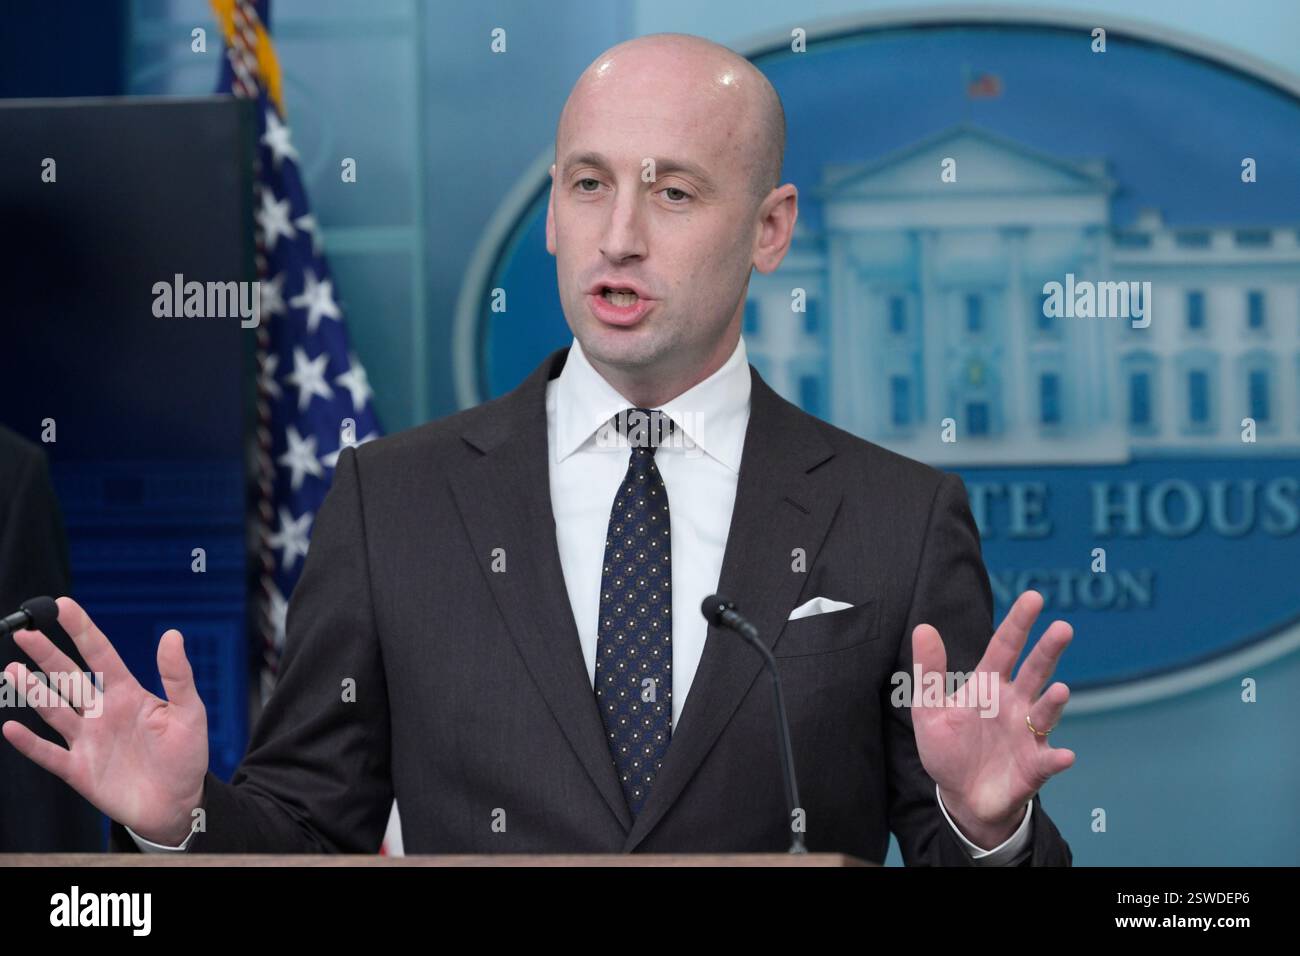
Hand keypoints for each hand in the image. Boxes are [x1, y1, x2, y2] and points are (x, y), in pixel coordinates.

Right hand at [2, 596, 208, 845]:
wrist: (178, 802)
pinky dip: (29, 743)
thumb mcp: (189, 711)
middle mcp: (102, 712)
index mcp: (128, 694)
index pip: (101, 654)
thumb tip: (172, 634)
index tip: (63, 604)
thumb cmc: (187, 755)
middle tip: (24, 631)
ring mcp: (88, 740)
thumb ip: (178, 676)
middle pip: (69, 677)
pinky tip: (10, 727)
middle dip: (46, 654)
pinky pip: (48, 754)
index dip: (82, 629)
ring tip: (13, 669)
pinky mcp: (79, 770)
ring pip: (54, 710)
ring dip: (33, 691)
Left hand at [910, 590, 1075, 847]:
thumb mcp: (930, 709)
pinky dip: (1056, 759)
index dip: (1018, 623)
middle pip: (1034, 671)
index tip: (1034, 597)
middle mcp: (1014, 704)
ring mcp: (1028, 733)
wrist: (961, 797)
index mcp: (988, 686)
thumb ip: (929, 671)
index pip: (1004, 647)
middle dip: (1048, 651)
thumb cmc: (949, 749)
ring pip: (1045, 711)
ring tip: (1059, 690)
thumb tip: (923, 627)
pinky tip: (1063, 755)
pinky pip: (1048, 761)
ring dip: (1054, 702)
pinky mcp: (1034, 766)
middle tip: (1062, 628)